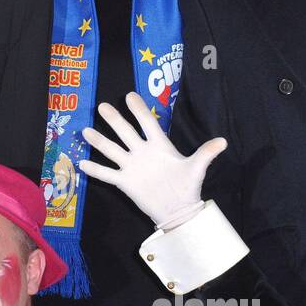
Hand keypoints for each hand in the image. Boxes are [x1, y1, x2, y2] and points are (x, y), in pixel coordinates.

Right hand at [79, 92, 226, 227]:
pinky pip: (108, 174)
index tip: (130, 96)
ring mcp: (132, 166)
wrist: (178, 209)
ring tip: (86, 131)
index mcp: (159, 145)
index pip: (147, 123)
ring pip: (113, 150)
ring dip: (100, 141)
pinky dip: (95, 170)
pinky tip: (82, 163)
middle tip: (102, 106)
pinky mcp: (125, 182)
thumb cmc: (187, 185)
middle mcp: (142, 152)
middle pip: (126, 132)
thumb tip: (223, 142)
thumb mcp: (197, 168)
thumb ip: (206, 153)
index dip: (139, 110)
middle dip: (114, 120)